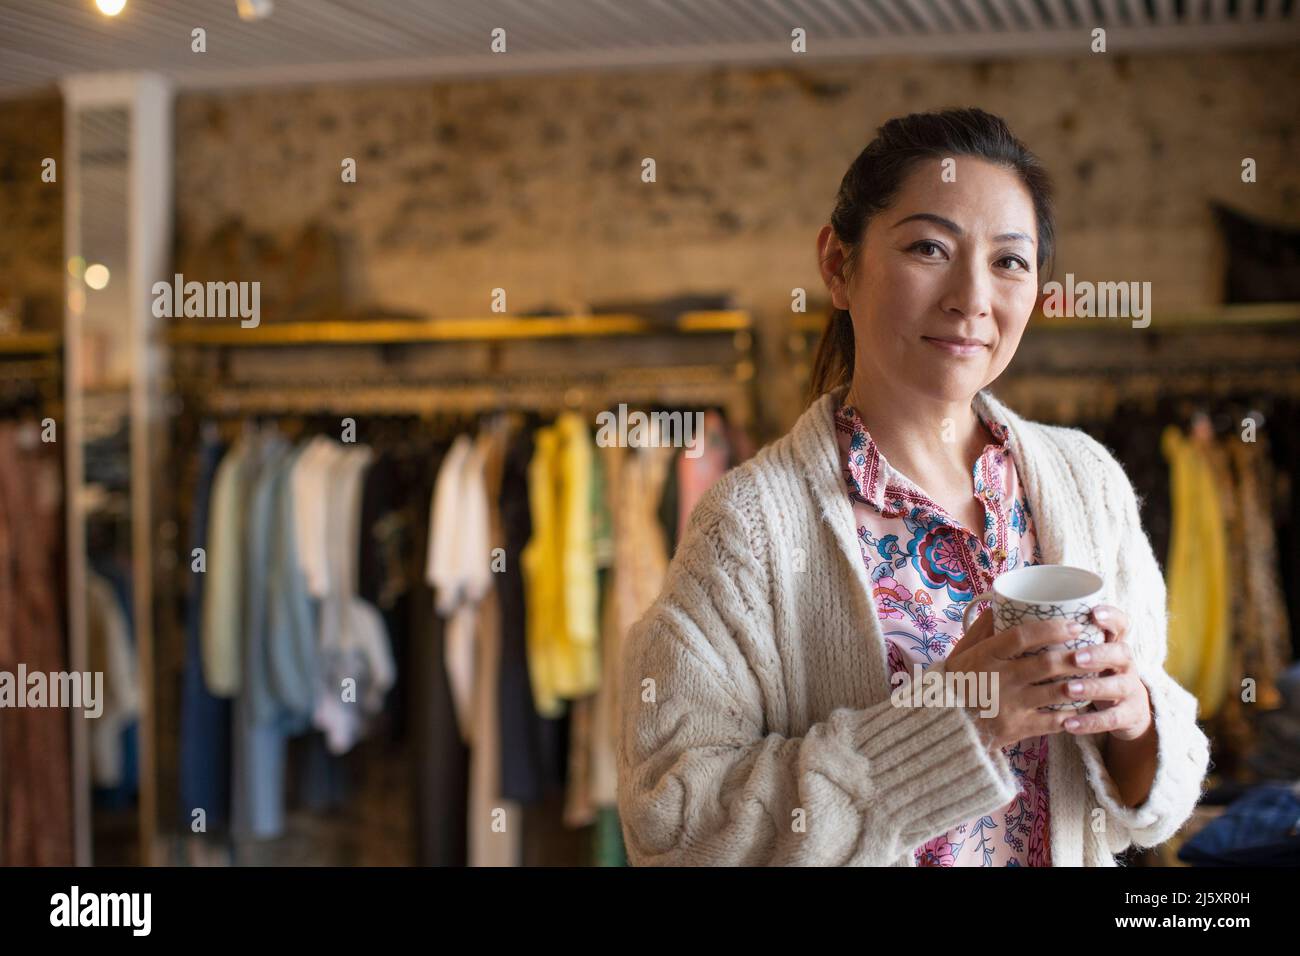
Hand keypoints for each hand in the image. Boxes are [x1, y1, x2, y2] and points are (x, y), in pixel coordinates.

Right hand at [945, 608, 1092, 751]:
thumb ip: (981, 628)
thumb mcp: (962, 652)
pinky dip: (1072, 712)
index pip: (1022, 636)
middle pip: (1047, 664)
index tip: (1074, 625)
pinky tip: (1081, 705)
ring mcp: (1010, 706)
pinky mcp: (1018, 729)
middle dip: (1076, 656)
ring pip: (1057, 692)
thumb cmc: (957, 682)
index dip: (1052, 628)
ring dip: (1081, 683)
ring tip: (1095, 675)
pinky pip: (1055, 720)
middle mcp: (999, 680)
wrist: (944, 725)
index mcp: (985, 656)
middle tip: (1094, 650)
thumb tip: (1001, 602)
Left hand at [1057, 604, 1153, 742]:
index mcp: (1112, 642)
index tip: (1092, 612)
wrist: (1123, 708)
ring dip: (1093, 687)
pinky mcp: (1128, 714)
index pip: (1120, 622)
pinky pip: (1111, 719)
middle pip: (1121, 652)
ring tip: (1070, 689)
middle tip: (1076, 657)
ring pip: (1118, 685)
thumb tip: (1008, 612)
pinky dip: (1090, 722)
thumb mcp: (1080, 651)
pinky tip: (1069, 724)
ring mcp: (1129, 688)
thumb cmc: (1088, 671)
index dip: (1110, 616)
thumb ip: (1056, 636)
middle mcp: (1124, 662)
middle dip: (1099, 654)